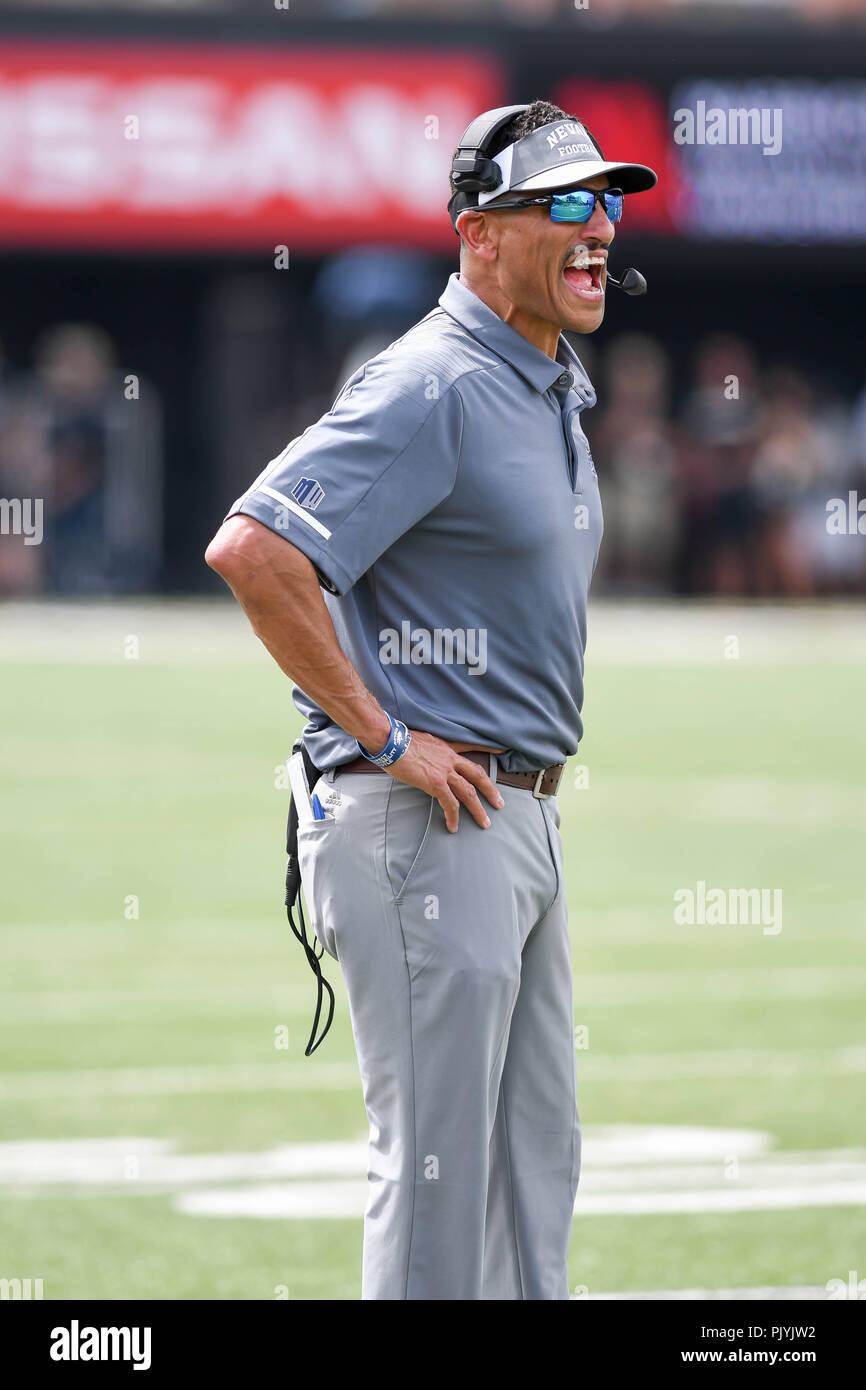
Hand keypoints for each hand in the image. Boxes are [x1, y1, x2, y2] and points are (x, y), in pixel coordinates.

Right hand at [386, 729, 504, 832]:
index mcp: (447, 749)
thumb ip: (431, 751)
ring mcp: (444, 772)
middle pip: (477, 775)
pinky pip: (449, 804)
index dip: (487, 749)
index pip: (471, 748)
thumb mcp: (422, 741)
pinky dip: (453, 817)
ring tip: (484, 822)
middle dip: (490, 790)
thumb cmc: (399, 741)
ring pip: (468, 793)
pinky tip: (453, 826)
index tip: (502, 751)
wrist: (391, 741)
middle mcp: (450, 759)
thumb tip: (427, 757)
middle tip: (499, 803)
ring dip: (478, 809)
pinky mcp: (436, 783)